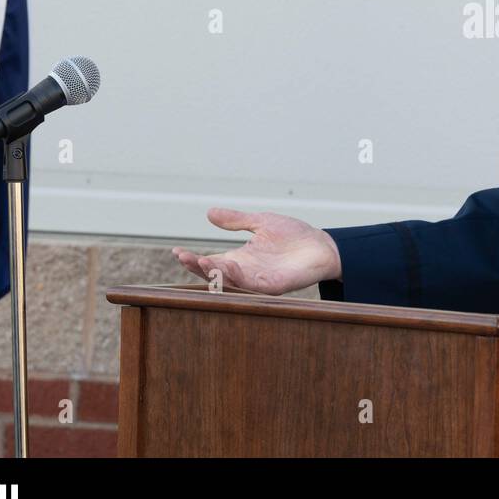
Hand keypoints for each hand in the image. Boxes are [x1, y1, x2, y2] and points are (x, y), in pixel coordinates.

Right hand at [171, 208, 341, 295]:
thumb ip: (236, 221)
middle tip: (182, 257)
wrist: (323, 245)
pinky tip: (228, 265)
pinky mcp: (273, 286)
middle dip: (197, 267)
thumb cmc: (294, 236)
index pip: (211, 262)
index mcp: (240, 259)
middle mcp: (246, 272)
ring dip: (214, 273)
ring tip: (200, 260)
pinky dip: (238, 277)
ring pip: (229, 282)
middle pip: (214, 274)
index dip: (193, 259)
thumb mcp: (261, 222)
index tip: (176, 251)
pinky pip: (251, 285)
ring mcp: (258, 281)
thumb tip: (209, 212)